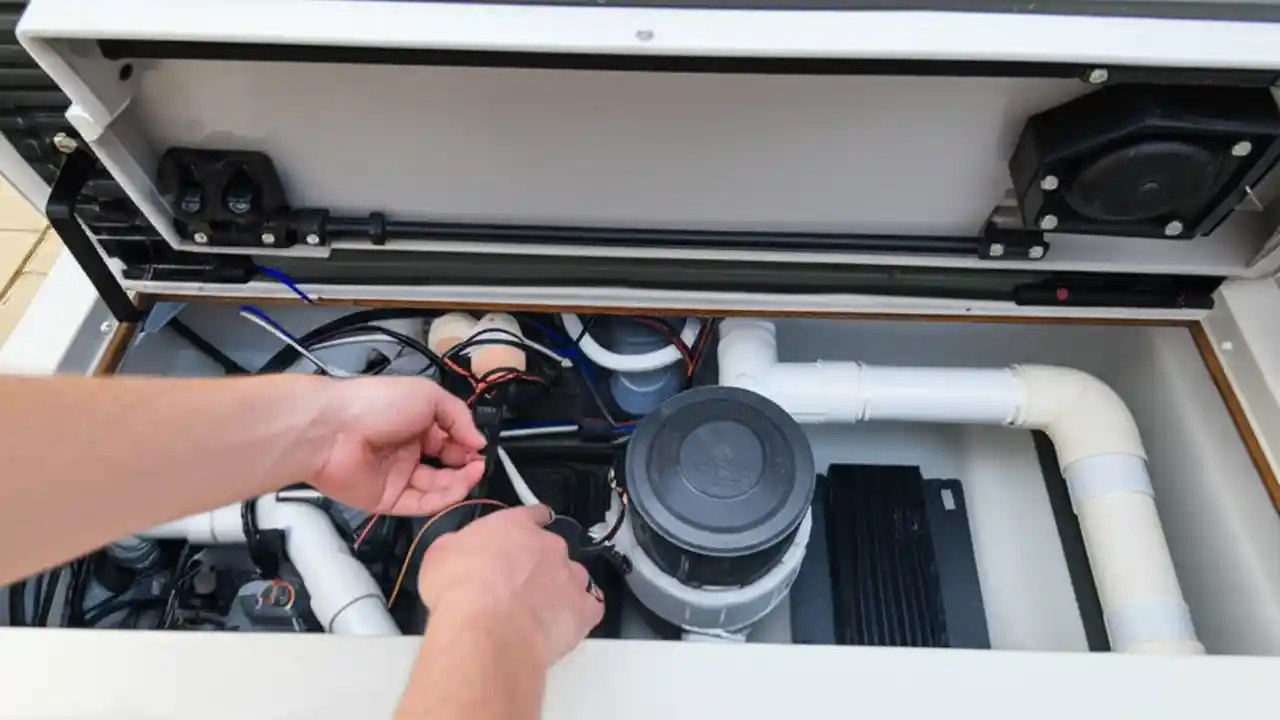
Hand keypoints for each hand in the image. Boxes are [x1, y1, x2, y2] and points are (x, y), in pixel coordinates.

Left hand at [311, 377, 486, 514]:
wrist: (332, 429)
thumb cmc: (377, 403)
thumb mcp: (428, 395)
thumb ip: (459, 416)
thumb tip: (479, 440)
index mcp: (416, 424)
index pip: (449, 440)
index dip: (466, 445)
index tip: (480, 448)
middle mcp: (407, 451)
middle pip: (445, 466)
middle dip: (466, 466)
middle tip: (478, 463)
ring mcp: (397, 477)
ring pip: (437, 488)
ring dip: (459, 483)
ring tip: (474, 473)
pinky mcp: (387, 500)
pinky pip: (420, 505)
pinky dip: (442, 500)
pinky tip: (458, 488)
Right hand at [418, 505, 603, 666]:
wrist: (486, 627)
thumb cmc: (461, 589)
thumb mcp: (439, 555)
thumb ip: (458, 546)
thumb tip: (457, 551)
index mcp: (516, 525)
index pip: (534, 514)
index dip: (531, 524)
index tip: (529, 531)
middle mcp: (549, 546)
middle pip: (553, 549)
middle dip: (540, 565)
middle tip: (517, 587)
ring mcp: (570, 577)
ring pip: (573, 578)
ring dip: (560, 589)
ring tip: (539, 611)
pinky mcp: (582, 611)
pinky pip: (590, 608)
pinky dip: (579, 615)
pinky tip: (565, 623)